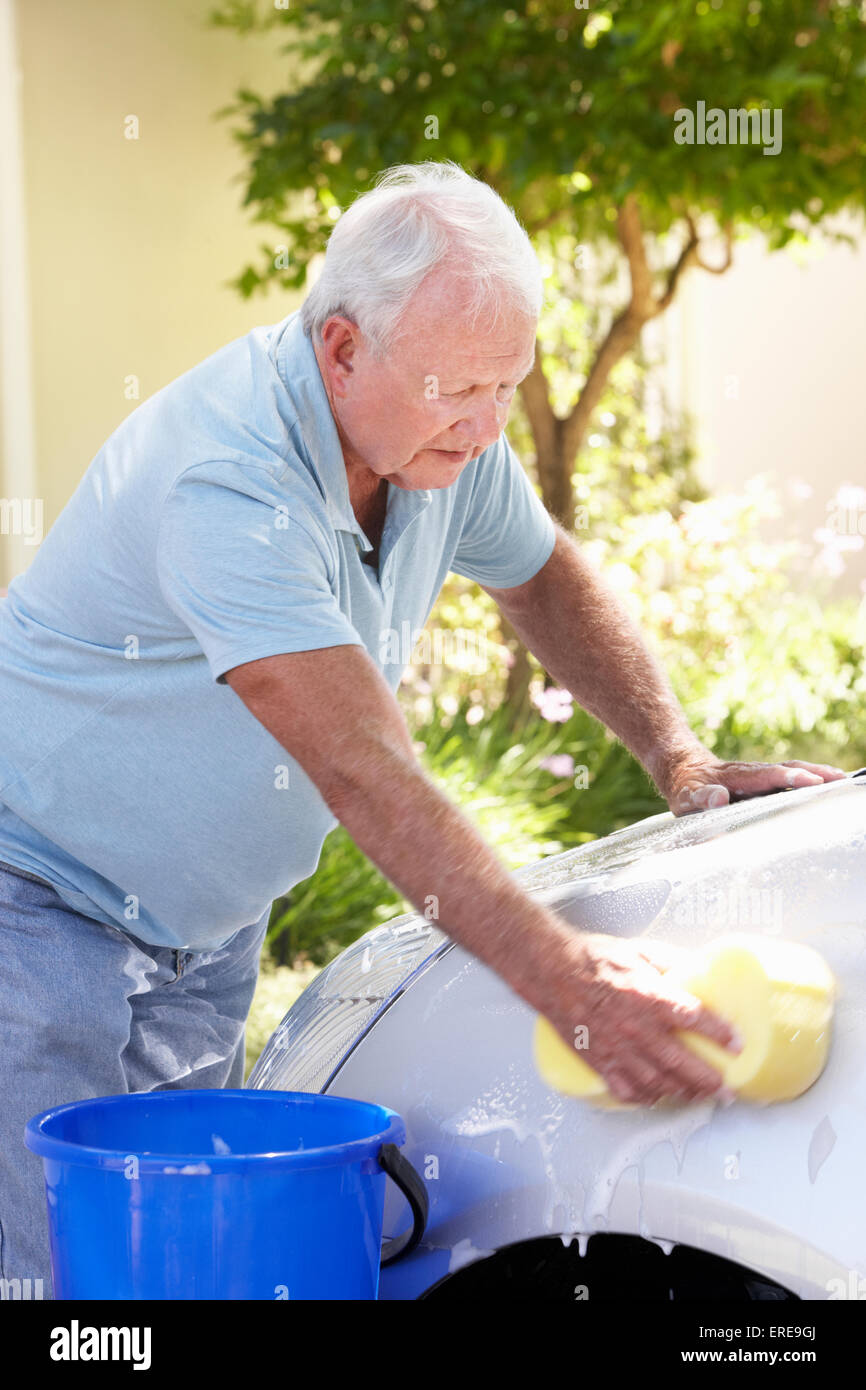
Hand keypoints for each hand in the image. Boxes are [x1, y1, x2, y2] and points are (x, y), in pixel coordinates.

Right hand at [544, 933, 741, 1105]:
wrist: (552, 971)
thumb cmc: (592, 960)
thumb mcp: (639, 951)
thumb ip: (670, 964)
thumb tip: (696, 971)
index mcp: (649, 996)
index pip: (694, 1018)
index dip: (719, 1033)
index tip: (737, 1043)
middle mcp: (636, 1027)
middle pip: (681, 1063)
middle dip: (709, 1080)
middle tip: (727, 1090)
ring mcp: (617, 1048)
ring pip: (657, 1082)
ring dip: (683, 1092)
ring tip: (699, 1096)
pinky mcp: (600, 1060)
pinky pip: (626, 1089)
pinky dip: (645, 1098)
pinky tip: (657, 1097)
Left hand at [655, 749, 846, 817]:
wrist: (684, 770)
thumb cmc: (686, 788)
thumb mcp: (686, 796)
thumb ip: (701, 798)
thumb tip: (719, 798)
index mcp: (735, 777)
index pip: (766, 776)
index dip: (788, 778)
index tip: (810, 781)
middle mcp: (752, 773)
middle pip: (786, 769)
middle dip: (813, 773)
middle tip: (838, 779)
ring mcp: (760, 776)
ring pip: (792, 771)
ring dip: (817, 774)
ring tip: (842, 780)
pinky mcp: (764, 782)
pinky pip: (789, 778)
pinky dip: (810, 779)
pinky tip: (828, 785)